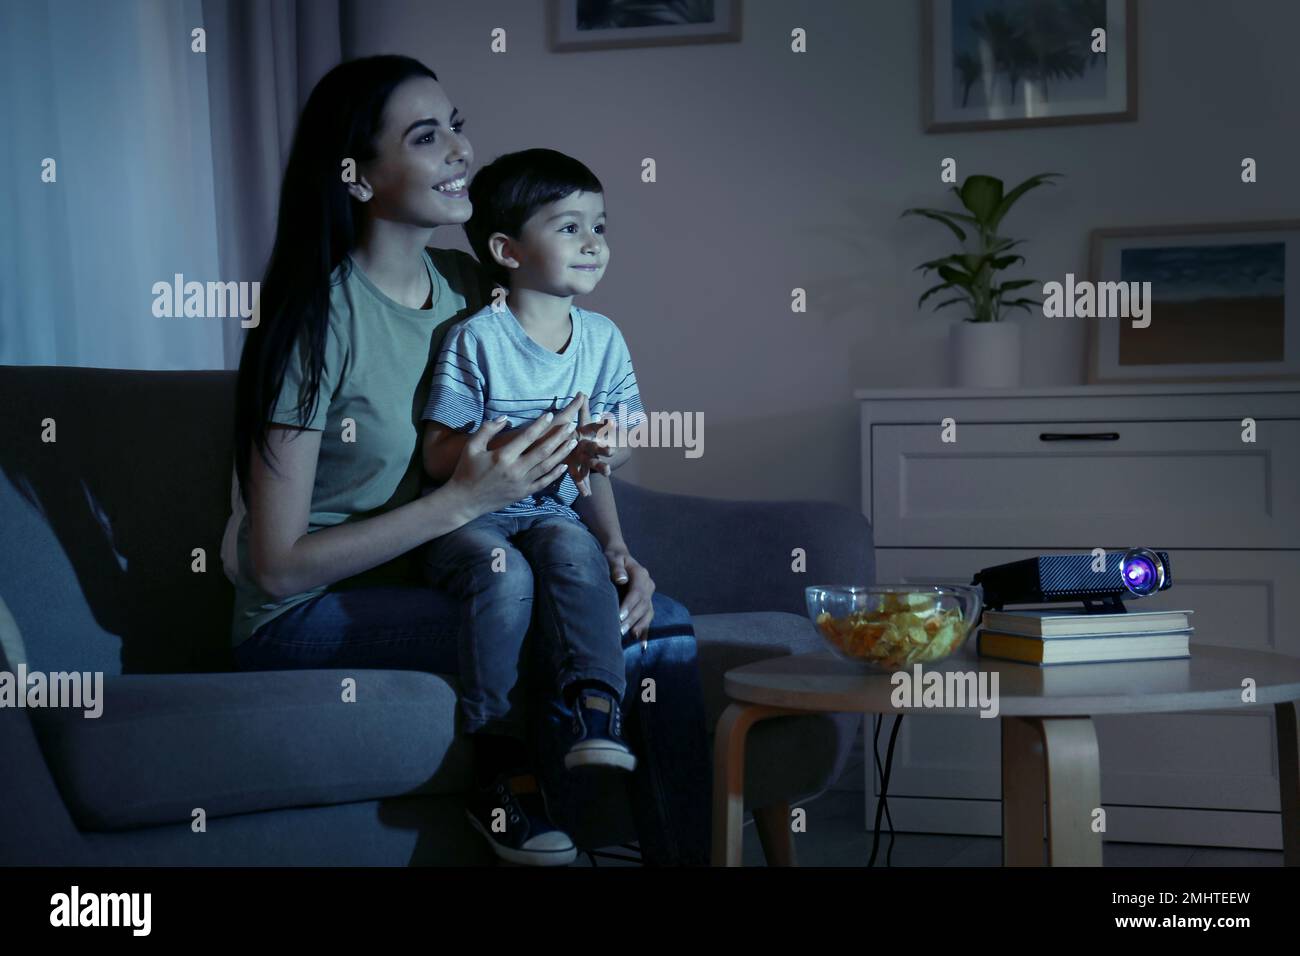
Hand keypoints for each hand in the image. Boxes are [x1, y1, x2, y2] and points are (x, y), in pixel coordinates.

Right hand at [444, 395, 583, 514]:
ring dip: (562, 453)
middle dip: (559, 438)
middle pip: (543, 451)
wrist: (464, 501)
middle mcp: (515, 470)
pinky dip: (555, 473)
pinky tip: (564, 465)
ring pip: (547, 466)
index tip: (550, 415)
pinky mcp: (523, 493)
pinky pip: (544, 482)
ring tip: (572, 442)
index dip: (540, 425)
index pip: (527, 437)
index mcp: (502, 457)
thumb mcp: (472, 447)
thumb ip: (487, 429)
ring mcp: (521, 483)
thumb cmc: (466, 471)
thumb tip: (505, 417)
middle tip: (571, 426)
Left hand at [565, 396, 612, 494]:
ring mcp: (589, 460)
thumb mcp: (581, 423)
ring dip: (603, 468)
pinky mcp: (581, 471)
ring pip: (597, 465)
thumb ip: (582, 410)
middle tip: (612, 449)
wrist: (586, 453)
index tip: (612, 421)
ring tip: (608, 472)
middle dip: (607, 449)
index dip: (606, 425)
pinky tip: (587, 495)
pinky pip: (583, 480)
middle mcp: (594, 448)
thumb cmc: (581, 436)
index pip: (600, 429)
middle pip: (602, 448)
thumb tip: (582, 392)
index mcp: (592, 435)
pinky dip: (585, 488)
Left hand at [606, 549, 654, 646]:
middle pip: (642, 605)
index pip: (637, 592)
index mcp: (641, 574)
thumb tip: (621, 579)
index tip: (620, 616)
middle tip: (620, 631)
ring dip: (638, 626)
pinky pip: (647, 619)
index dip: (629, 605)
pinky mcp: (647, 604)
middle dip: (632, 619)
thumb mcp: (613, 558)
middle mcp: (648, 585)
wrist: (619, 558)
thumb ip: (616, 567)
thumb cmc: (613, 558)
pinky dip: (645, 632)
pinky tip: (642, 646)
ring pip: (647, 613)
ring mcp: (649, 596)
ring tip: (629, 637)